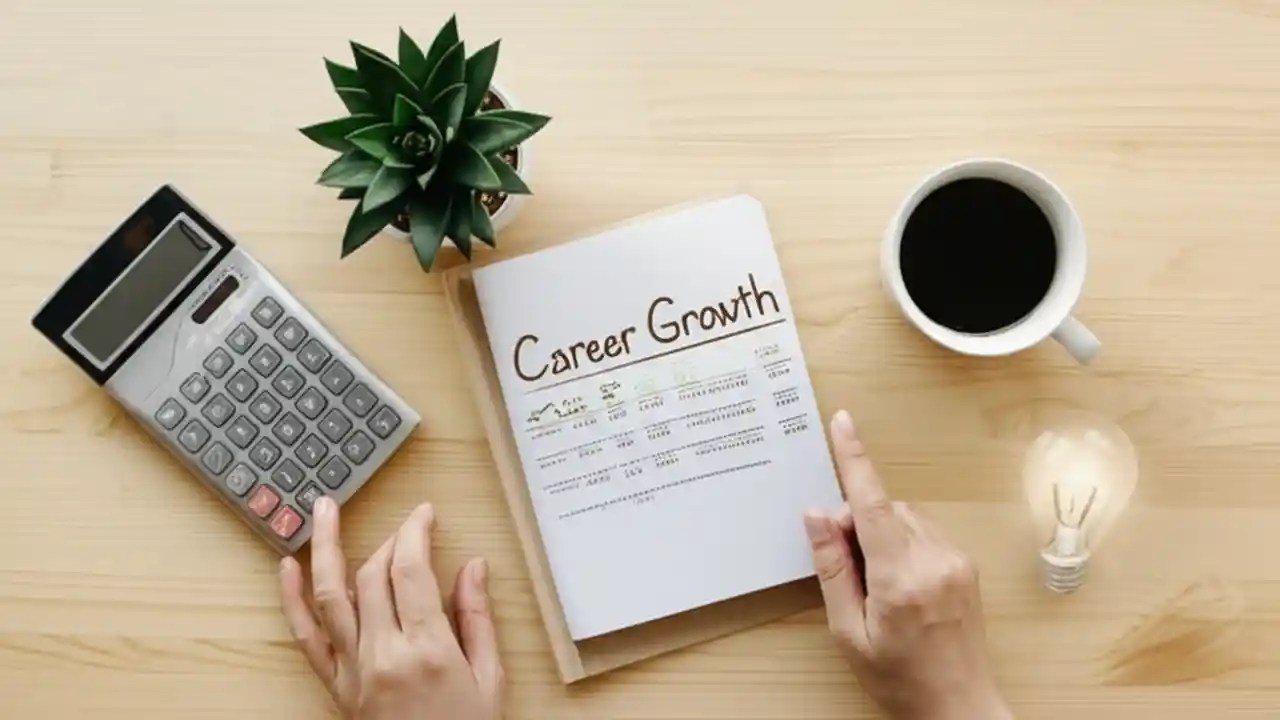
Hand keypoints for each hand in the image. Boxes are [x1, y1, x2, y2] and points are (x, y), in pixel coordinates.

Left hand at [278, 498, 503, 719]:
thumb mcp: (490, 679)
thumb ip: (479, 618)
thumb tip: (474, 565)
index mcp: (428, 650)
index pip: (411, 571)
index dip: (415, 531)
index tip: (424, 514)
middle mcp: (384, 654)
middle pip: (374, 576)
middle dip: (389, 540)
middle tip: (407, 527)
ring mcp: (354, 669)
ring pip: (331, 595)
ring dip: (324, 547)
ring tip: (324, 509)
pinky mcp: (336, 686)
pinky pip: (306, 637)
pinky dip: (292, 600)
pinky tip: (286, 568)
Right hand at [805, 411, 1011, 719]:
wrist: (959, 707)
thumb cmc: (901, 679)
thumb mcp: (850, 632)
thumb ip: (833, 569)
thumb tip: (817, 516)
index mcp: (901, 577)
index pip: (871, 502)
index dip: (854, 458)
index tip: (843, 424)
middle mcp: (935, 559)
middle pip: (884, 509)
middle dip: (857, 524)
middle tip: (848, 571)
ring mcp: (955, 559)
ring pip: (904, 517)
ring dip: (881, 534)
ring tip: (877, 586)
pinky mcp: (965, 563)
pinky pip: (923, 532)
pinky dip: (902, 544)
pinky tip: (899, 583)